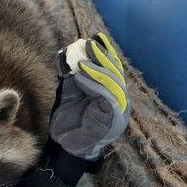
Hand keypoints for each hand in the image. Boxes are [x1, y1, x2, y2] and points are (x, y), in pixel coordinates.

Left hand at [50, 32, 130, 160]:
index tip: (97, 37)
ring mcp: (120, 110)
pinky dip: (94, 84)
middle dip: (102, 56)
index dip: (106, 52)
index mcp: (112, 93)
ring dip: (97, 68)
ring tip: (83, 59)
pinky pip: (106, 96)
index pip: (113, 68)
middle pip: (115, 72)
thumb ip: (72, 76)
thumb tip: (67, 54)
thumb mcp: (70, 94)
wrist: (68, 149)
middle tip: (89, 43)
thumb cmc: (69, 122)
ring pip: (112, 82)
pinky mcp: (115, 119)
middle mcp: (120, 100)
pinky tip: (81, 76)